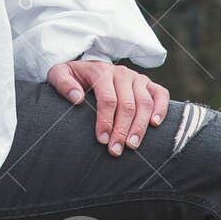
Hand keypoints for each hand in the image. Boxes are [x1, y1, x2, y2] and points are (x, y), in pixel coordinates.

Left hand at [46, 58, 169, 155]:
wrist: (87, 68)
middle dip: (122, 130)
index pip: (107, 99)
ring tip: (132, 146)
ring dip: (140, 126)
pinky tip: (155, 125)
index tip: (102, 140)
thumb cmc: (73, 77)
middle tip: (116, 151)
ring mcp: (137, 78)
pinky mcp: (148, 83)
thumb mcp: (59, 75)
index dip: (106, 121)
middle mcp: (121, 73)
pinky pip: (160, 94)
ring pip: (144, 102)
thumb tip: (77, 98)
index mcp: (101, 71)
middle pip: (127, 104)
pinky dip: (161, 108)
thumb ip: (63, 83)